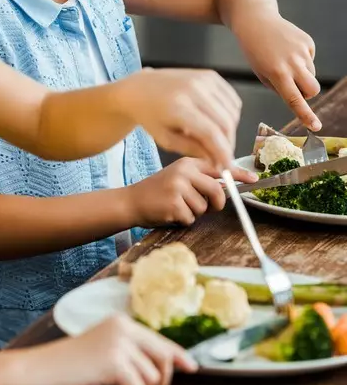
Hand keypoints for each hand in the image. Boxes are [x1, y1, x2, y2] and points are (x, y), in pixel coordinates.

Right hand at [14, 315, 196, 384]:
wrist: (40, 370)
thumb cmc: (69, 366)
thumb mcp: (102, 351)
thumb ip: (130, 352)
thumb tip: (164, 367)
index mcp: (120, 321)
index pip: (158, 338)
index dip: (177, 355)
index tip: (192, 367)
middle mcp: (123, 327)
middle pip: (163, 358)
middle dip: (157, 382)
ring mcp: (119, 342)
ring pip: (150, 378)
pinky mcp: (114, 360)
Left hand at [121, 68, 241, 167]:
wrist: (140, 89)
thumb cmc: (150, 116)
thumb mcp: (166, 139)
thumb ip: (193, 150)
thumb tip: (218, 160)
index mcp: (178, 107)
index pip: (211, 133)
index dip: (223, 153)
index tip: (226, 166)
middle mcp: (193, 89)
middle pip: (226, 122)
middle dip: (229, 143)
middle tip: (223, 155)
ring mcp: (203, 79)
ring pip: (232, 111)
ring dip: (230, 130)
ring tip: (217, 139)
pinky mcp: (210, 75)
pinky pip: (232, 98)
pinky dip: (231, 113)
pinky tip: (219, 122)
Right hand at [125, 157, 257, 226]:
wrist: (131, 201)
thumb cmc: (158, 192)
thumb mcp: (178, 177)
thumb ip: (200, 179)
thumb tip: (227, 188)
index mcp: (188, 163)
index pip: (219, 167)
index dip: (239, 174)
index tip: (254, 179)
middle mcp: (184, 171)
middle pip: (217, 190)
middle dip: (216, 204)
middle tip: (207, 207)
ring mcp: (178, 186)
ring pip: (204, 207)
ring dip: (195, 213)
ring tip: (177, 206)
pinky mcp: (173, 203)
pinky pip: (191, 218)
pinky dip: (184, 221)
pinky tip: (170, 213)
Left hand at [233, 13, 320, 129]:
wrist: (255, 21)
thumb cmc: (254, 51)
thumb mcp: (261, 73)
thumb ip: (279, 87)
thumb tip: (299, 96)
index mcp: (277, 73)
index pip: (295, 99)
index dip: (306, 115)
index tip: (316, 127)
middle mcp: (292, 62)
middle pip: (313, 89)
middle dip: (308, 94)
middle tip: (294, 87)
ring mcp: (302, 51)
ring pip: (312, 75)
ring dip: (302, 75)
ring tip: (283, 61)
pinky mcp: (308, 42)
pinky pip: (310, 60)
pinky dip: (301, 60)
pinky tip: (287, 50)